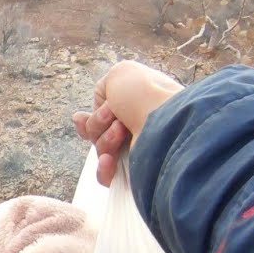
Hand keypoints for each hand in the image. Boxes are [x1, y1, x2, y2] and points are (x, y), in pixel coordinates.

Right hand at [72, 60, 183, 185]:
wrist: (164, 120)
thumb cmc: (146, 95)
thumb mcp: (120, 74)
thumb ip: (103, 87)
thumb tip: (101, 106)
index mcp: (132, 106)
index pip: (100, 118)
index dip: (90, 119)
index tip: (88, 115)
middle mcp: (133, 128)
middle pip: (95, 134)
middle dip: (97, 125)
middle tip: (116, 118)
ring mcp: (134, 151)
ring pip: (99, 152)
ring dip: (104, 140)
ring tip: (122, 132)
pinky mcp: (133, 174)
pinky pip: (106, 177)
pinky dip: (103, 169)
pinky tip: (109, 159)